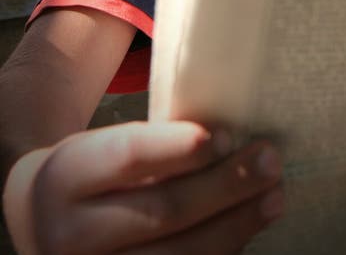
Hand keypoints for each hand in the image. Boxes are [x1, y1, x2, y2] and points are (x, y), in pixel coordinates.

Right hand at [3, 120, 282, 253]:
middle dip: (225, 185)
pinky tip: (246, 229)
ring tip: (274, 198)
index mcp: (67, 176)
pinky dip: (220, 253)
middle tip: (270, 160)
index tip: (227, 135)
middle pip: (162, 211)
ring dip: (236, 226)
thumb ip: (155, 145)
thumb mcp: (102, 146)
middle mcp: (71, 234)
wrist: (39, 222)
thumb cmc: (91, 173)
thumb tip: (232, 140)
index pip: (129, 156)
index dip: (181, 147)